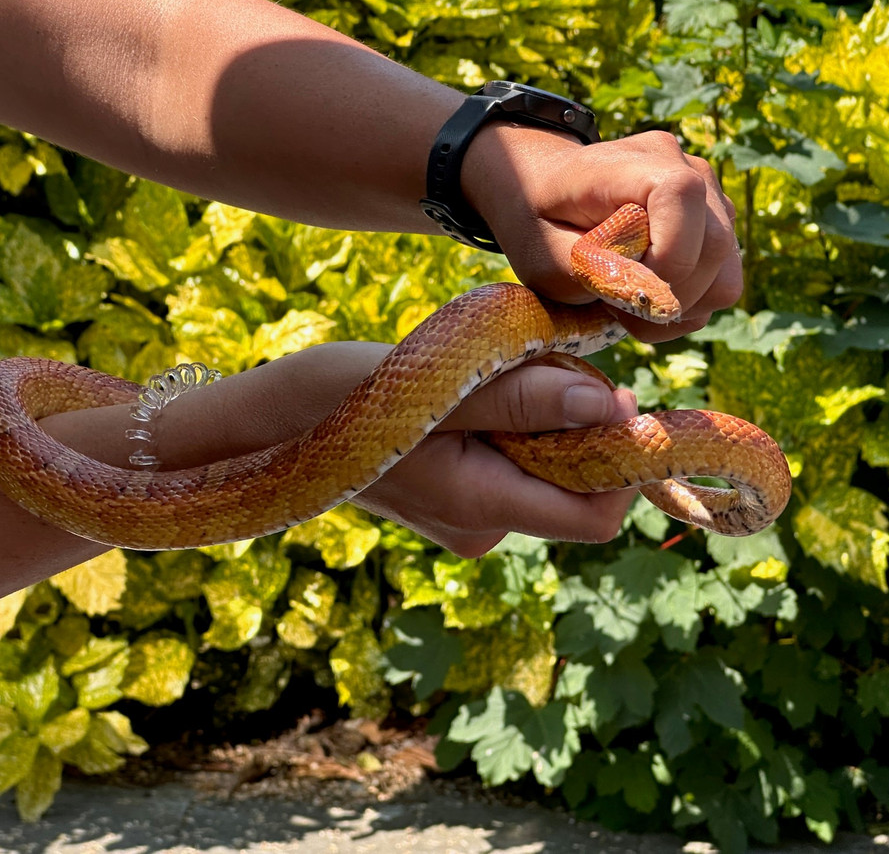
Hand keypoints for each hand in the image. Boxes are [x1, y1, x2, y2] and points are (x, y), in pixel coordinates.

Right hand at [353, 358, 638, 557]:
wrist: (268, 423)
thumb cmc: (338, 397)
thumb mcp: (434, 381)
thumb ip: (521, 396)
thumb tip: (610, 406)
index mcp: (480, 504)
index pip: (595, 515)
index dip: (620, 460)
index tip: (610, 394)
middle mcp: (482, 525)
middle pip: (575, 482)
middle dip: (574, 420)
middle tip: (528, 364)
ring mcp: (468, 517)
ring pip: (546, 465)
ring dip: (540, 413)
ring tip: (484, 374)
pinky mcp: (458, 498)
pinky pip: (514, 461)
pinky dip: (514, 421)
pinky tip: (471, 391)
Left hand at [461, 126, 741, 342]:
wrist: (544, 191)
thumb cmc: (539, 222)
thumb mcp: (542, 256)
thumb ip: (592, 272)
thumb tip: (648, 294)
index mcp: (634, 162)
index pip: (681, 197)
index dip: (666, 255)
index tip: (627, 289)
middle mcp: (685, 167)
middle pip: (715, 246)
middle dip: (671, 297)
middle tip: (621, 311)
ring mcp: (708, 194)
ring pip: (726, 273)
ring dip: (682, 307)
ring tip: (632, 306)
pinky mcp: (716, 224)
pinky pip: (722, 280)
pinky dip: (689, 304)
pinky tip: (649, 298)